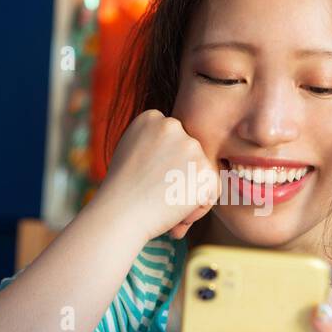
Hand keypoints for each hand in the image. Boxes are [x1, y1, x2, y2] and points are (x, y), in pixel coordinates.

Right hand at [95, 110, 219, 241]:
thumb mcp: (130, 151)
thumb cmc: (121, 191)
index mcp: (152, 117)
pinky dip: (199, 205)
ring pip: (202, 172)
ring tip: (163, 200)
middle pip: (190, 153)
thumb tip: (174, 146)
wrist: (119, 214)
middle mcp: (173, 125)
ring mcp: (190, 146)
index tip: (146, 175)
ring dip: (189, 190)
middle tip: (155, 190)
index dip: (165, 164)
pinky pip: (212, 190)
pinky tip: (176, 209)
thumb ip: (153, 141)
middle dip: (180, 175)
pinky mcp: (205, 170)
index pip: (174, 139)